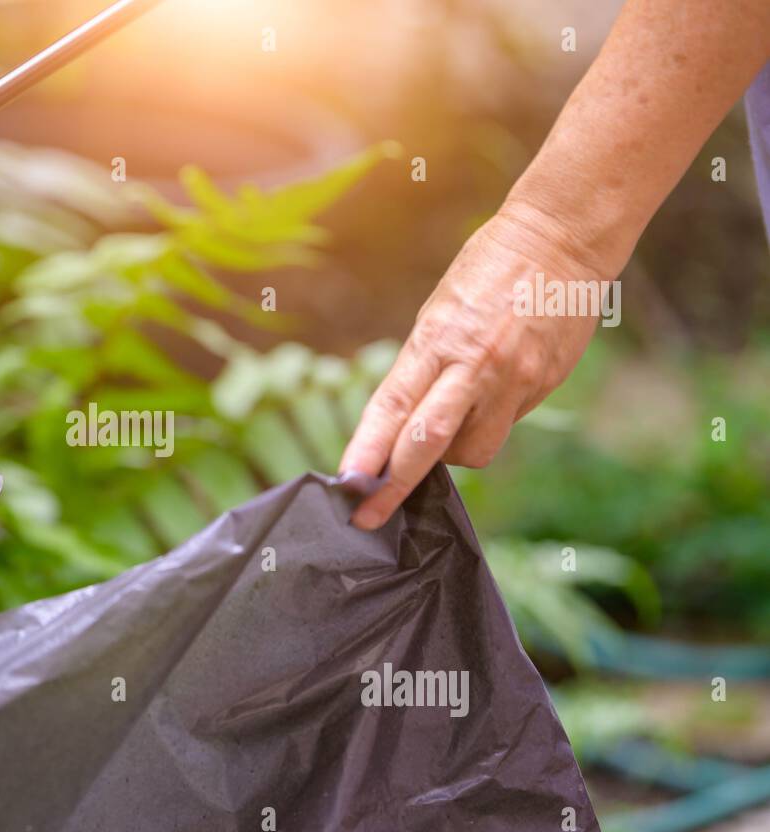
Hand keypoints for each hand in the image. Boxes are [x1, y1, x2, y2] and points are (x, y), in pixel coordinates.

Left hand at [339, 201, 608, 529]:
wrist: (562, 236)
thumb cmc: (486, 270)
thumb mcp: (438, 312)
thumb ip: (423, 369)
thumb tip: (407, 424)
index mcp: (437, 340)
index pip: (392, 407)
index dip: (367, 451)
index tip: (346, 484)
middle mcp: (474, 365)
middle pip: (427, 443)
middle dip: (394, 487)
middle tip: (368, 518)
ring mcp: (513, 380)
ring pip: (473, 451)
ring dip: (451, 455)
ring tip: (451, 421)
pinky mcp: (543, 386)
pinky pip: (506, 426)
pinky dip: (487, 425)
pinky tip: (491, 392)